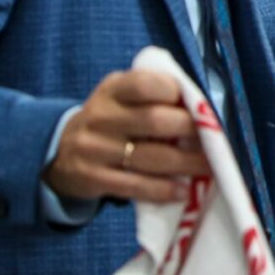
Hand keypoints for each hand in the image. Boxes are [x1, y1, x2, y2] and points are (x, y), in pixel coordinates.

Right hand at [45, 71, 209, 203]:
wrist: (59, 152)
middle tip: (214, 139)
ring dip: (186, 164)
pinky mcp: (93, 179)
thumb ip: (151, 93)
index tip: (195, 104)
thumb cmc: (109, 119)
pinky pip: (134, 186)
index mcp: (111, 90)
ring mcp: (95, 150)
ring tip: (210, 167)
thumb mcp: (120, 96)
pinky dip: (162, 189)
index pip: (144, 85)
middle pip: (153, 121)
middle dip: (190, 131)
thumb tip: (198, 107)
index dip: (174, 92)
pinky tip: (183, 190)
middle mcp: (100, 117)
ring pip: (149, 158)